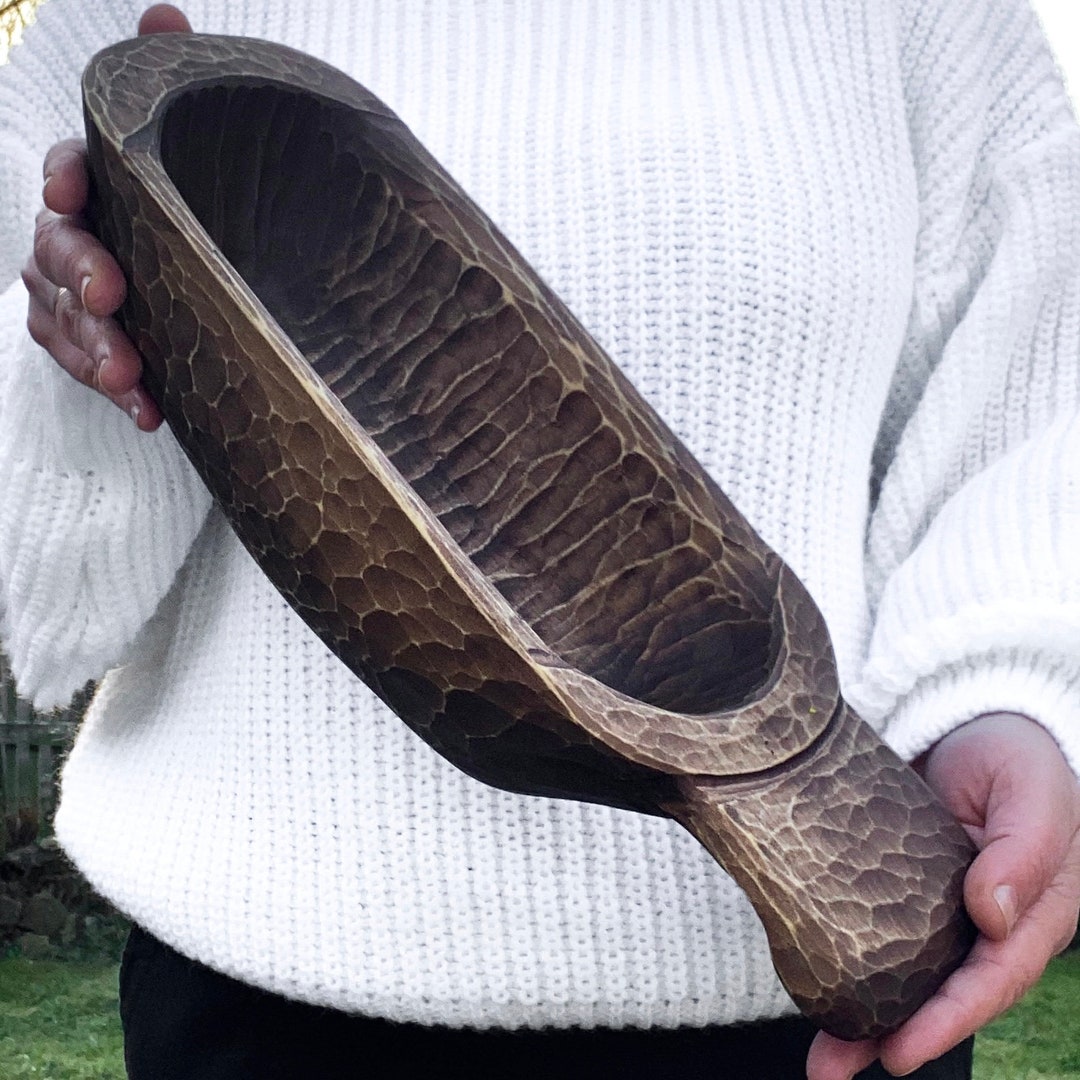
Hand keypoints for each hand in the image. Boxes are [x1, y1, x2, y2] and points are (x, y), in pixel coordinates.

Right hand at [19, 4, 191, 431]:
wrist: (188, 269)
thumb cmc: (174, 200)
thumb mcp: (180, 144)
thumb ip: (163, 82)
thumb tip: (164, 14)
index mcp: (93, 185)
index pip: (68, 171)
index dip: (67, 181)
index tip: (72, 194)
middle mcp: (69, 236)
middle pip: (58, 253)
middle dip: (81, 275)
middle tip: (111, 297)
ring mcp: (68, 294)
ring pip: (65, 319)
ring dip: (96, 349)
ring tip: (130, 377)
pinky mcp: (84, 342)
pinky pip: (87, 367)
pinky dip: (119, 392)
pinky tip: (148, 413)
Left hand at [807, 713, 1079, 1078]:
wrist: (969, 718)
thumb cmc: (1014, 754)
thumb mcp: (1031, 789)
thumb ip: (1025, 847)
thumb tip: (996, 917)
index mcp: (1036, 910)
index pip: (995, 978)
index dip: (951, 1018)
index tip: (904, 1049)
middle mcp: (989, 922)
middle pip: (945, 992)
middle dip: (897, 1036)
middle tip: (838, 1068)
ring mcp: (943, 907)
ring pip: (908, 974)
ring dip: (865, 1017)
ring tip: (822, 1060)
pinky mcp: (900, 887)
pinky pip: (877, 931)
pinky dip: (848, 961)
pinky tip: (816, 988)